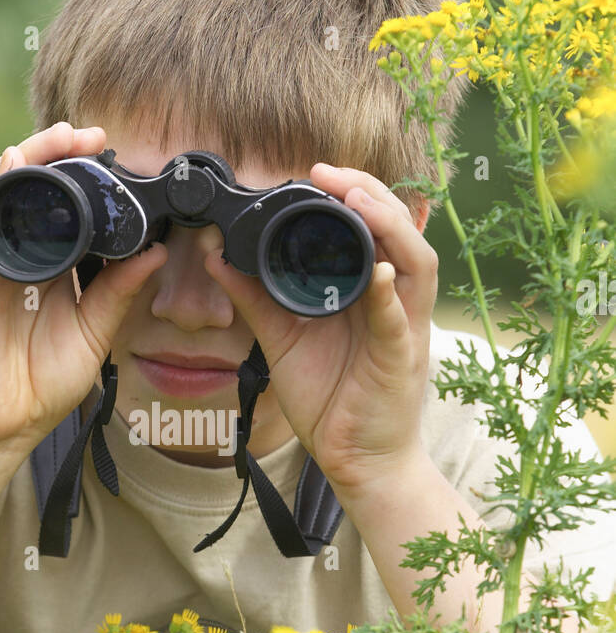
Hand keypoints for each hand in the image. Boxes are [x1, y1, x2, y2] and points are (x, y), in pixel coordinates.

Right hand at [0, 122, 166, 460]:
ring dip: (31, 158)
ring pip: (6, 193)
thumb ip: (120, 293)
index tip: (116, 155)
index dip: (88, 179)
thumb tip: (158, 253)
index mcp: (53, 270)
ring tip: (60, 136)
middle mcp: (22, 258)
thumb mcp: (93, 334)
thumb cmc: (39, 387)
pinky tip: (13, 164)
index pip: (68, 210)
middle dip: (60, 154)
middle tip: (92, 134)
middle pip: (35, 190)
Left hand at [203, 164, 436, 495]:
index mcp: (370, 290)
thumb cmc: (330, 399)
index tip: (315, 173)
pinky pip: (399, 321)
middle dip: (370, 194)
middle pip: (401, 230)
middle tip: (330, 175)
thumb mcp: (282, 338)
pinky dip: (390, 295)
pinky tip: (379, 274)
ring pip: (416, 262)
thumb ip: (254, 296)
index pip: (373, 226)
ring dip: (390, 227)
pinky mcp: (401, 360)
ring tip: (359, 201)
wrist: (355, 460)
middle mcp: (395, 301)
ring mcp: (404, 328)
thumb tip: (217, 256)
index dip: (353, 192)